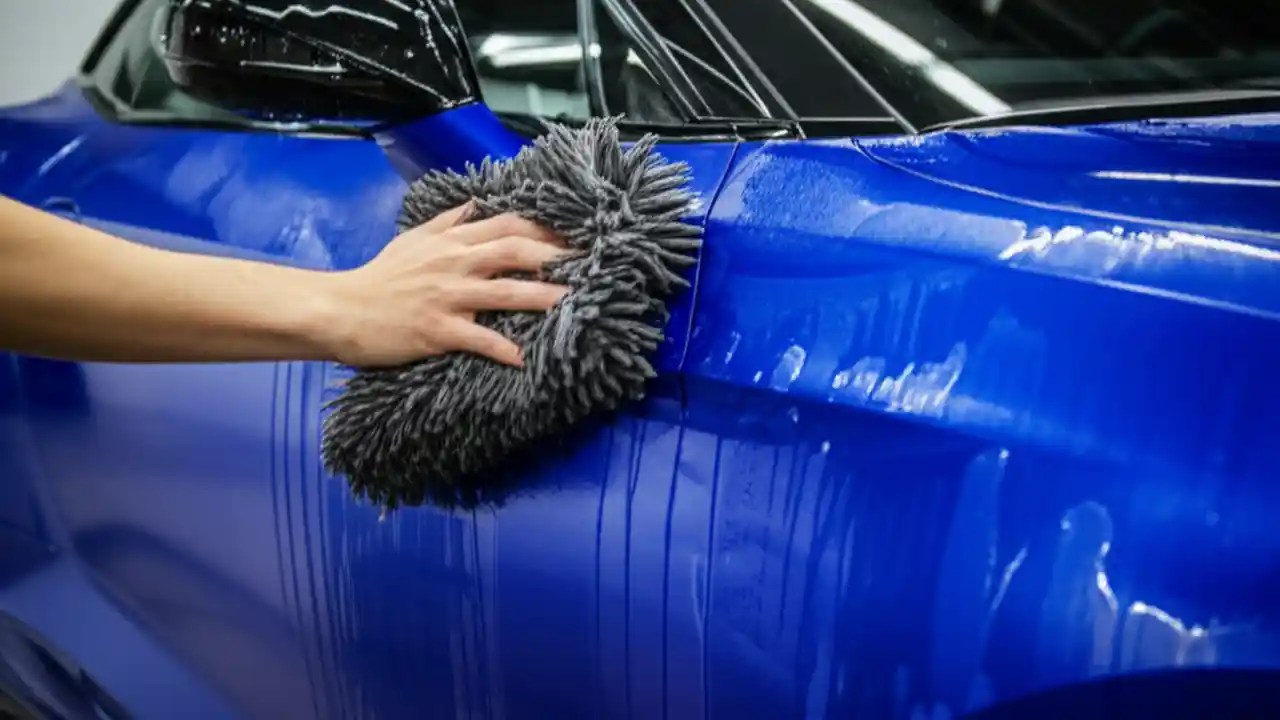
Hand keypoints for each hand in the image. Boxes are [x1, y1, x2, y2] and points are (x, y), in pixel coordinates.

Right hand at [321, 202, 567, 367]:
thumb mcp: (412, 239)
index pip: (507, 225)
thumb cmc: (380, 276)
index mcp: (452, 241)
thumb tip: (475, 205)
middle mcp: (454, 263)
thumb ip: (446, 222)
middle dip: (554, 256)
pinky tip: (522, 358)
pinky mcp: (437, 330)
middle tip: (588, 264)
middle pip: (514, 251)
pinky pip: (477, 337)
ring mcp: (447, 297)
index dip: (543, 228)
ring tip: (573, 302)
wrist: (342, 309)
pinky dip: (501, 348)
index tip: (574, 234)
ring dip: (541, 297)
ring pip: (504, 292)